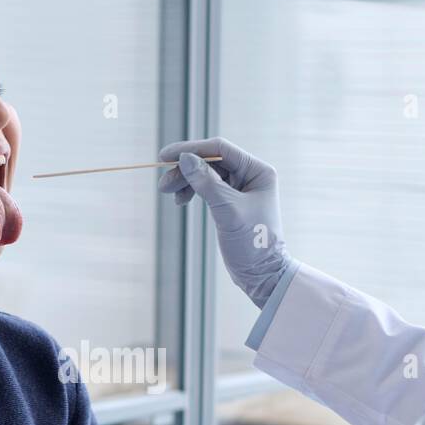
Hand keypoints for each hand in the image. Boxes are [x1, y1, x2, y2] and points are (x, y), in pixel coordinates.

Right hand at [158, 137, 292, 307]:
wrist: (262, 274)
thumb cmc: (253, 243)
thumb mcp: (228, 211)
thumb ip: (206, 182)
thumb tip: (185, 158)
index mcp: (257, 171)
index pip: (220, 149)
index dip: (191, 149)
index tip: (165, 156)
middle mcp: (250, 175)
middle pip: (210, 161)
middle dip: (185, 169)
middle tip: (163, 184)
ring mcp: (240, 188)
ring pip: (206, 174)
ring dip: (185, 181)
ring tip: (167, 192)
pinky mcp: (230, 201)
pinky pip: (207, 188)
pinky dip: (192, 191)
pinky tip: (180, 200)